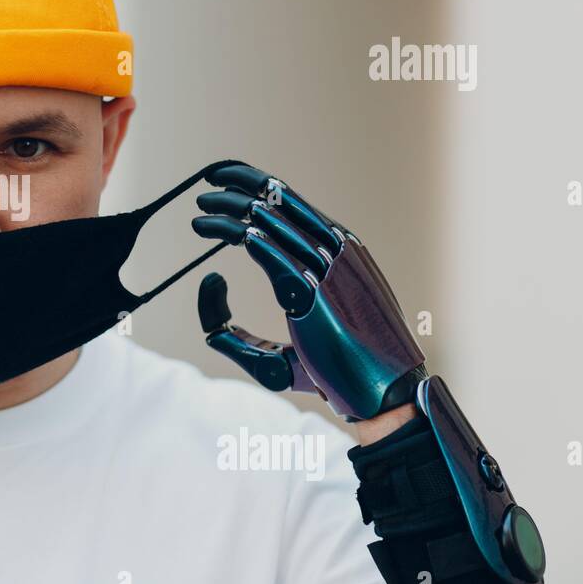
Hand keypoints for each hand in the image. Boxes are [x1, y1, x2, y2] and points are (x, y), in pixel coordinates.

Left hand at [191, 163, 425, 422]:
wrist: (381, 398)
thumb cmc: (333, 376)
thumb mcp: (281, 350)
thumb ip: (236, 332)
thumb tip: (207, 297)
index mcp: (340, 254)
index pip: (294, 204)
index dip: (256, 186)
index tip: (224, 188)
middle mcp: (337, 251)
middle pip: (281, 198)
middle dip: (238, 185)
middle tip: (206, 187)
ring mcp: (328, 268)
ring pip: (270, 218)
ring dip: (230, 208)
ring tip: (200, 209)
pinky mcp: (313, 289)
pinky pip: (268, 249)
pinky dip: (237, 234)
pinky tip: (215, 229)